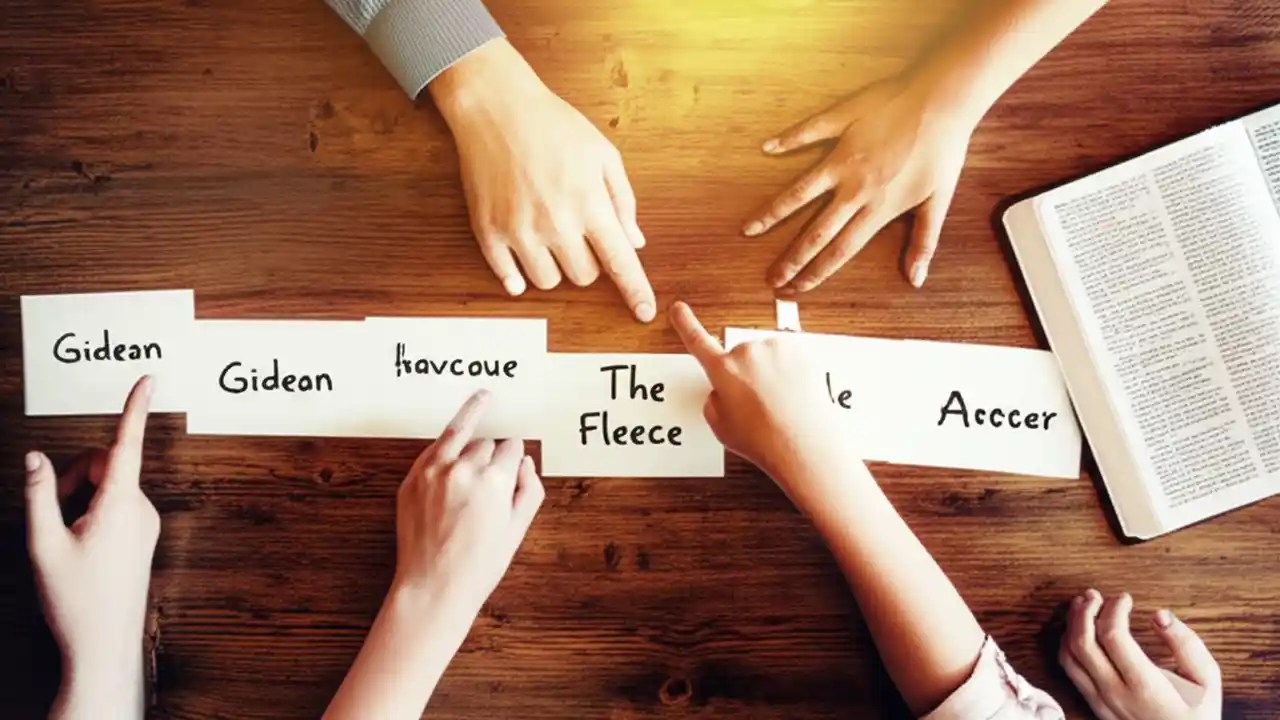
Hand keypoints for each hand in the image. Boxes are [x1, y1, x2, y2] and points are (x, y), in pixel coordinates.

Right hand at [25, 376, 158, 718]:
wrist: (103, 645)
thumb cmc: (74, 599)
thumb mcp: (42, 545)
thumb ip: (38, 495)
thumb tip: (36, 456)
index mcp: (119, 506)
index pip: (124, 447)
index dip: (133, 409)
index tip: (147, 379)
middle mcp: (140, 508)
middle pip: (103, 466)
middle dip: (73, 479)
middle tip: (53, 516)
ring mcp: (145, 521)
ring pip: (107, 486)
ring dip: (80, 499)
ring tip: (67, 538)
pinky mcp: (143, 532)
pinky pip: (115, 504)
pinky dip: (92, 511)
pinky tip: (81, 545)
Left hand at [393, 390, 544, 613]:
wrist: (434, 586)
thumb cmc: (477, 566)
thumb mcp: (517, 530)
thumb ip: (529, 490)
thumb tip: (526, 463)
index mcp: (496, 481)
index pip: (512, 448)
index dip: (515, 458)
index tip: (512, 465)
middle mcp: (465, 469)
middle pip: (487, 444)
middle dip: (493, 456)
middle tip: (489, 480)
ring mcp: (434, 471)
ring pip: (462, 438)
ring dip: (471, 443)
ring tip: (479, 413)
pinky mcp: (413, 477)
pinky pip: (434, 446)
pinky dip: (447, 438)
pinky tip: (457, 424)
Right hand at [430, 39, 655, 322]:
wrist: (496, 106)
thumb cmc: (554, 125)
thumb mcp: (603, 154)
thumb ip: (623, 200)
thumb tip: (635, 242)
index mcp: (590, 203)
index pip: (620, 263)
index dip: (635, 291)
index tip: (644, 313)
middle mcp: (556, 223)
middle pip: (583, 277)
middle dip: (588, 263)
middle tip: (578, 234)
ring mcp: (519, 230)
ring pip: (547, 281)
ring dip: (554, 268)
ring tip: (548, 237)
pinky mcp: (489, 231)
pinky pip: (508, 276)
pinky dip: (517, 277)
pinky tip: (521, 264)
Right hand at [668, 301, 862, 508]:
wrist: (806, 445)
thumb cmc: (765, 440)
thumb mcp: (721, 426)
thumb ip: (714, 400)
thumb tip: (722, 389)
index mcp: (723, 370)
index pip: (697, 340)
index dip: (685, 323)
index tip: (679, 308)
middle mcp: (748, 352)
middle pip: (740, 356)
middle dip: (746, 374)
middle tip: (758, 403)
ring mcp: (776, 348)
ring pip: (766, 356)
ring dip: (770, 372)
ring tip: (779, 402)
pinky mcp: (801, 350)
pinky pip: (788, 357)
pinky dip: (790, 371)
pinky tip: (793, 393)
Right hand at [744, 72, 974, 291]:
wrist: (944, 97)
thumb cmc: (944, 148)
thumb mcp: (940, 199)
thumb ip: (924, 242)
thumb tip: (915, 279)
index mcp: (878, 206)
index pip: (841, 250)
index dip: (817, 273)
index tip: (797, 289)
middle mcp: (854, 186)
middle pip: (816, 231)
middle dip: (791, 258)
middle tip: (770, 277)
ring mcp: (843, 154)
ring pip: (800, 190)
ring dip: (773, 212)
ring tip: (749, 229)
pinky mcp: (840, 121)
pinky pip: (808, 132)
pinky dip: (787, 140)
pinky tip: (767, 148)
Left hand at [1060, 590, 1221, 719]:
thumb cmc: (1197, 714)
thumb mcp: (1207, 680)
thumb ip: (1187, 645)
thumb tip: (1161, 615)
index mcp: (1144, 685)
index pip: (1113, 636)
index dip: (1115, 609)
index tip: (1125, 597)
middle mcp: (1115, 694)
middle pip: (1082, 643)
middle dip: (1084, 611)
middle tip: (1094, 595)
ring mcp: (1101, 702)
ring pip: (1069, 657)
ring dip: (1071, 626)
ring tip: (1083, 605)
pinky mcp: (1094, 706)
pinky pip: (1071, 671)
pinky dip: (1069, 645)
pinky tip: (1079, 630)